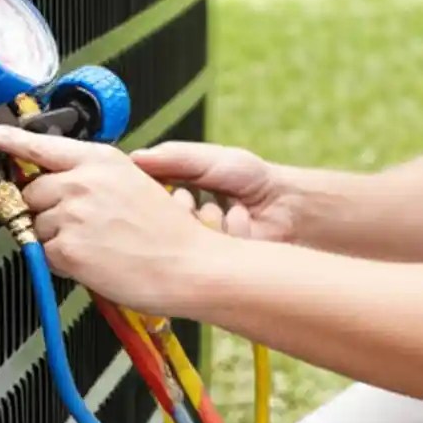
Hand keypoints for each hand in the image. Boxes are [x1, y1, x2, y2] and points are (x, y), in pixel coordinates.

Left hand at [0, 125, 223, 316]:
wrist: (189, 265)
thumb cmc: (167, 232)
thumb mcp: (133, 184)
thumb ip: (93, 178)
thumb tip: (59, 184)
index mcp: (101, 160)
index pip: (42, 145)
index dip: (11, 140)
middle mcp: (82, 182)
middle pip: (33, 192)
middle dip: (46, 209)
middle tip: (80, 225)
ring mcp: (72, 214)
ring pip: (36, 225)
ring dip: (56, 238)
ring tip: (95, 244)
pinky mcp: (67, 248)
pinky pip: (44, 254)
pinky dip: (62, 262)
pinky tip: (93, 260)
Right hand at [130, 141, 297, 242]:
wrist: (287, 204)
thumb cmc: (250, 178)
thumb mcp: (208, 158)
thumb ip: (172, 157)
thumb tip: (134, 157)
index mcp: (171, 198)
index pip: (141, 198)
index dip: (142, 192)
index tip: (146, 184)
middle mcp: (179, 225)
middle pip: (156, 222)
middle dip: (177, 205)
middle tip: (190, 197)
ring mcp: (196, 247)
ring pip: (182, 237)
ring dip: (206, 216)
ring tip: (226, 206)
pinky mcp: (215, 265)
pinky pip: (210, 249)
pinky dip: (230, 226)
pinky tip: (242, 218)